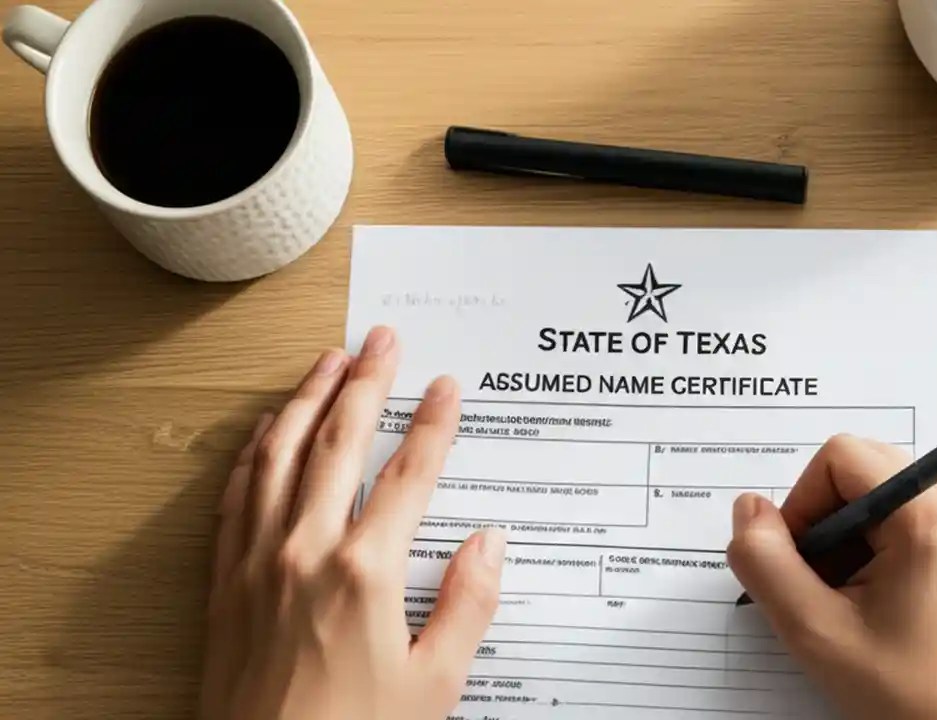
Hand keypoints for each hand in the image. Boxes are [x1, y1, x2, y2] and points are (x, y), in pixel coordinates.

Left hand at [201, 326, 505, 719]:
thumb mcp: (434, 684)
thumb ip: (467, 606)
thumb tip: (491, 544)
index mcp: (366, 573)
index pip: (408, 475)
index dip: (433, 425)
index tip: (447, 387)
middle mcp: (306, 551)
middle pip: (340, 442)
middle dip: (366, 382)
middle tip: (382, 339)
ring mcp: (258, 560)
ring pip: (282, 454)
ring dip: (307, 398)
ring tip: (327, 359)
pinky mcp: (225, 581)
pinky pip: (237, 494)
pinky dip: (255, 451)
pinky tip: (269, 430)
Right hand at [727, 435, 936, 719]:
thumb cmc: (916, 700)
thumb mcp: (817, 632)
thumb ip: (766, 562)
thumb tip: (748, 510)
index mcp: (932, 515)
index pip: (841, 457)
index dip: (802, 503)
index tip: (797, 563)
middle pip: (861, 474)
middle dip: (825, 527)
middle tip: (820, 591)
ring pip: (881, 502)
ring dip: (848, 546)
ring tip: (850, 609)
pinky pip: (908, 525)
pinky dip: (876, 557)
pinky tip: (875, 609)